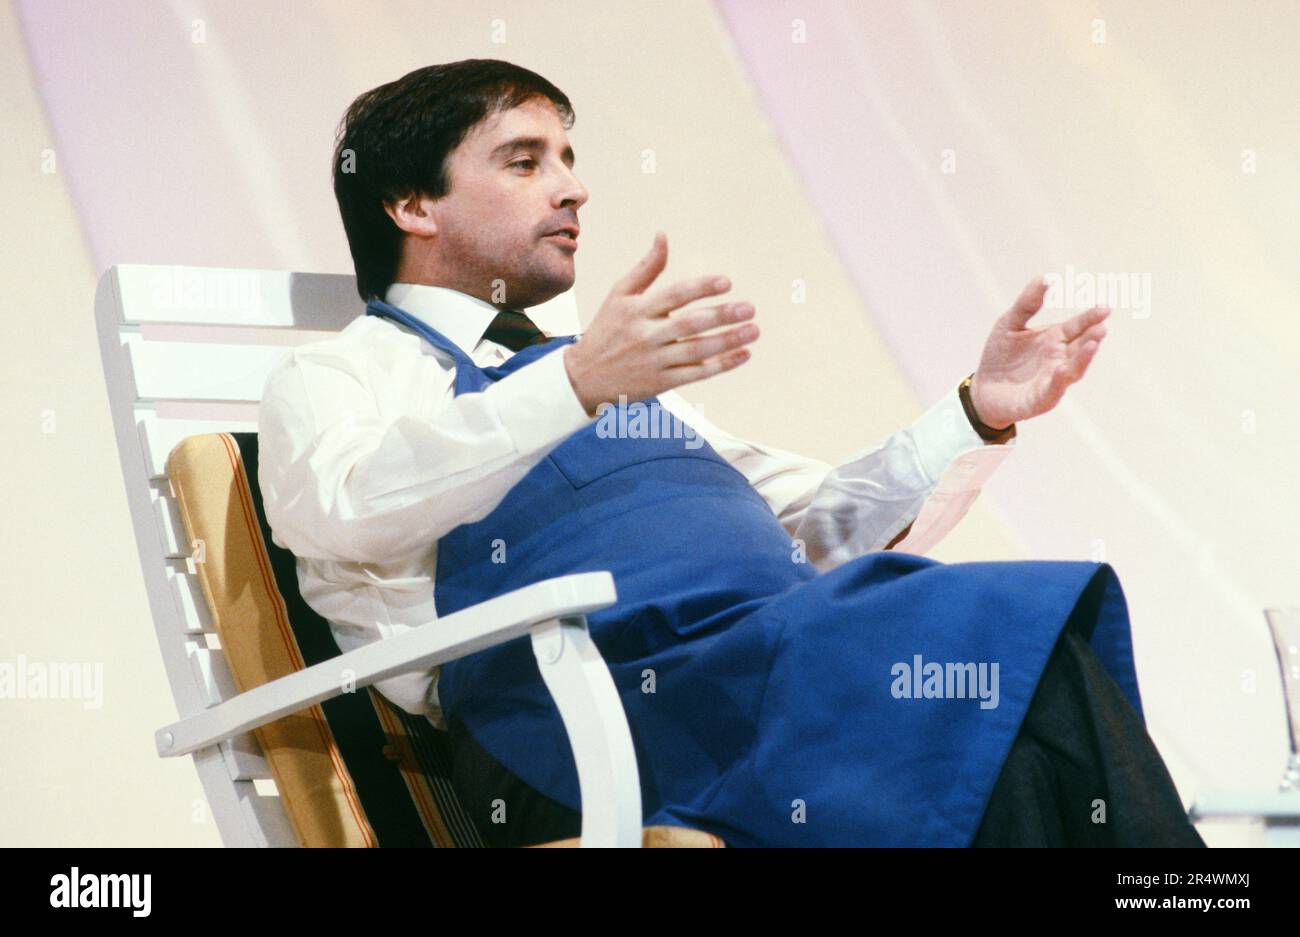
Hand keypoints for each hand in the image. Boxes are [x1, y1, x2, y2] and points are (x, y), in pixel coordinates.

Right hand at [563, 232, 758, 414]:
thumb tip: (663, 235)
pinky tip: (744, 355)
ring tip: (754, 330)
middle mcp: (646, 335)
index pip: (674, 295)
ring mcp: (654, 360)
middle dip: (722, 316)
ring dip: (728, 341)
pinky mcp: (661, 383)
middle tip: (750, 308)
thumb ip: (646, 268)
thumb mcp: (619, 295)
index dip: (701, 287)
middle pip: (690, 324)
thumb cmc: (606, 330)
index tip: (727, 282)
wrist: (583, 377)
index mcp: (636, 309)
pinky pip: (696, 373)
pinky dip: (721, 365)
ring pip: (697, 350)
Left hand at [968, 277, 1109, 428]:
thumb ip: (1028, 303)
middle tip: (1101, 326)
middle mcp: (1059, 359)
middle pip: (1081, 347)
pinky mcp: (1041, 399)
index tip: (1104, 308)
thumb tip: (1046, 277)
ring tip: (1093, 344)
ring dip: (1084, 358)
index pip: (1078, 326)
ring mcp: (1053, 380)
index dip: (1091, 318)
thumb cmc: (1000, 356)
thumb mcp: (1009, 323)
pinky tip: (1061, 370)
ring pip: (1074, 369)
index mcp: (1055, 339)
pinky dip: (1058, 381)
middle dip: (1092, 337)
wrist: (982, 389)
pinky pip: (1052, 390)